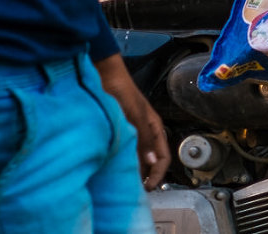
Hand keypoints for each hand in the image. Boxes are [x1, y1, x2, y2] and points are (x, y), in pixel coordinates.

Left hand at [95, 54, 169, 187]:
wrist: (105, 77)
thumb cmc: (123, 94)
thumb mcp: (136, 117)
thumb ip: (145, 139)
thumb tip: (152, 163)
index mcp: (155, 129)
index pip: (163, 158)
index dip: (158, 174)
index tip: (148, 188)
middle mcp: (145, 133)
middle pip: (150, 161)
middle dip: (145, 176)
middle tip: (134, 191)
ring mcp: (131, 133)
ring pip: (136, 158)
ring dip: (133, 171)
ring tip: (122, 183)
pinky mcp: (118, 132)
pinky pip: (124, 153)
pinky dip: (121, 163)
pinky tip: (110, 169)